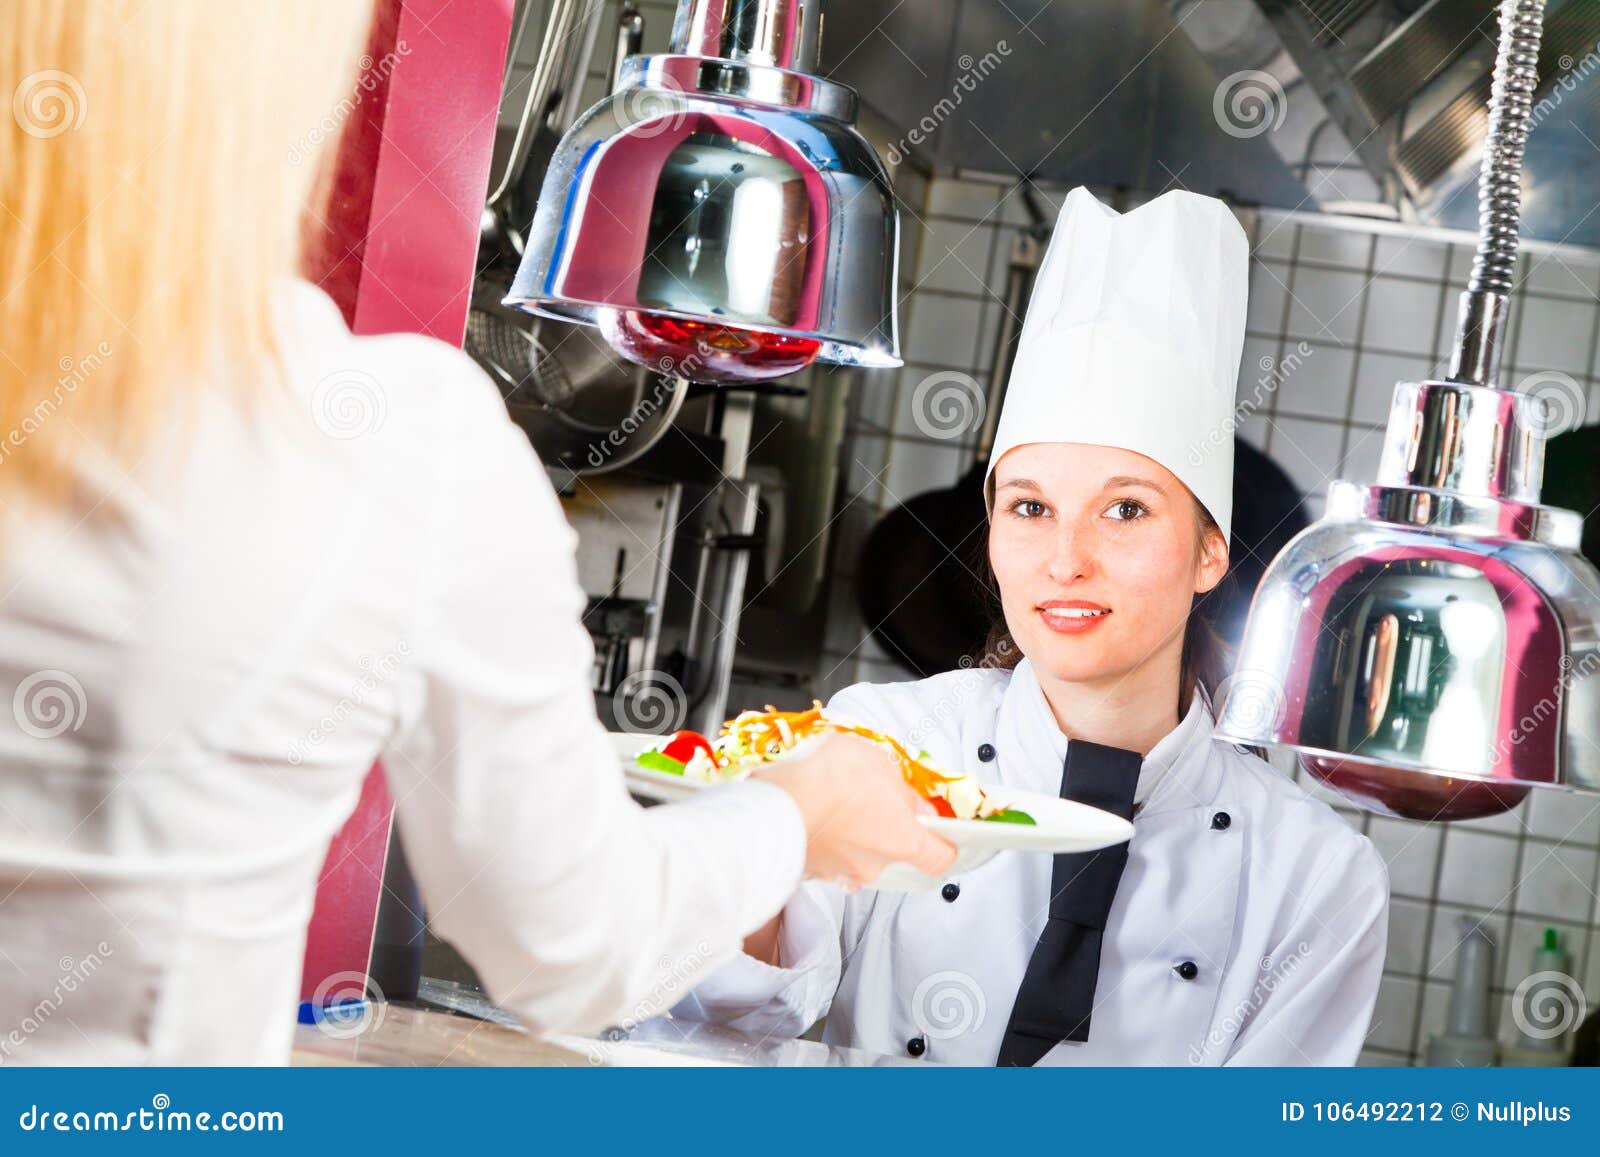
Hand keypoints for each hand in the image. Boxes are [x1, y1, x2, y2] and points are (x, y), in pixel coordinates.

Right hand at [755, 732, 956, 890]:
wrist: (776, 801)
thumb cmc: (831, 778)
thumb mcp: (880, 763)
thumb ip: (902, 788)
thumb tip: (912, 803)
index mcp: (904, 840)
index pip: (941, 858)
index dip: (945, 844)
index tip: (943, 831)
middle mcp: (876, 865)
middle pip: (895, 852)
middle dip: (887, 827)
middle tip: (874, 797)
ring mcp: (841, 872)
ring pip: (858, 853)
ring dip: (853, 832)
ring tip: (836, 800)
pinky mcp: (810, 870)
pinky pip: (828, 854)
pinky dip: (826, 837)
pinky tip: (815, 812)